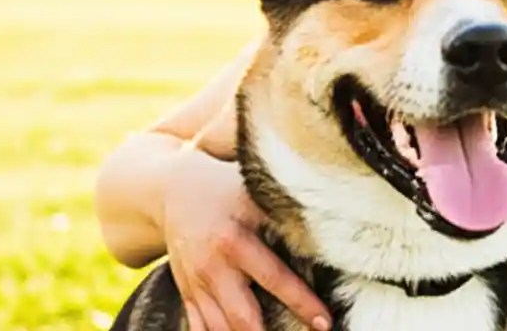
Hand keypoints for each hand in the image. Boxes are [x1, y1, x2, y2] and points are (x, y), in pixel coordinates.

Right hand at [161, 148, 331, 330]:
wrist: (173, 190)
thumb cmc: (227, 189)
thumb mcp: (255, 194)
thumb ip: (287, 215)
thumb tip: (333, 226)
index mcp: (235, 240)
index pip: (275, 278)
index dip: (302, 303)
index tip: (325, 323)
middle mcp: (213, 267)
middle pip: (242, 317)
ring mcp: (197, 284)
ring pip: (220, 330)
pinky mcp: (187, 294)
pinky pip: (200, 329)